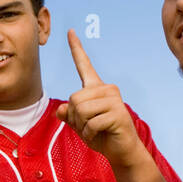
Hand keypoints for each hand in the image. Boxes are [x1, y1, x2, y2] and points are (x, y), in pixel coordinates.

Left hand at [54, 29, 143, 167]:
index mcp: (96, 88)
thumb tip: (61, 110)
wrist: (121, 150)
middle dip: (75, 118)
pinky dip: (90, 134)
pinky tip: (101, 134)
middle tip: (88, 126)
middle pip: (74, 99)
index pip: (84, 65)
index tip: (70, 31)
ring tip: (95, 130)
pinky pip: (91, 123)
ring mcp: (114, 99)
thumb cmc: (100, 135)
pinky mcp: (117, 113)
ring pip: (81, 110)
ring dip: (82, 126)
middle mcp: (107, 89)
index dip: (76, 49)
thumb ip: (69, 115)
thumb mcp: (79, 125)